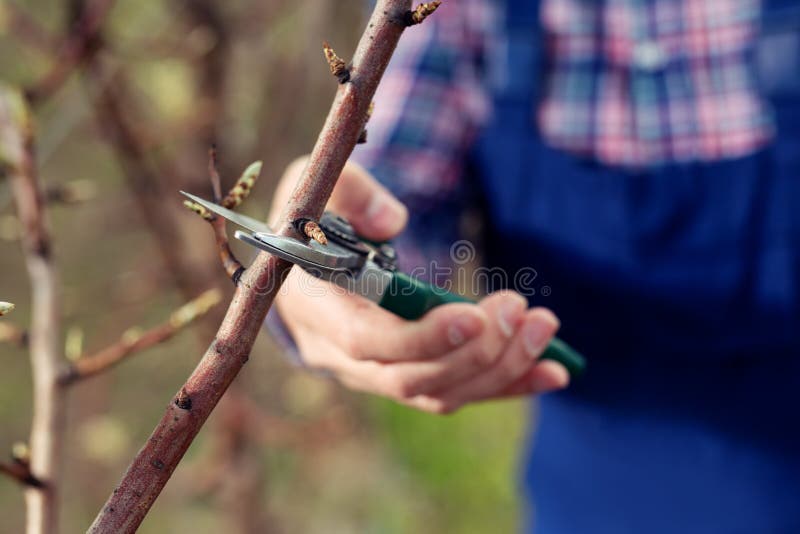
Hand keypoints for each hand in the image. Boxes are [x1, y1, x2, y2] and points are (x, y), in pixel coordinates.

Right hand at [271, 157, 569, 413]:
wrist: (308, 259)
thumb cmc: (314, 218)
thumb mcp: (318, 185)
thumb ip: (350, 192)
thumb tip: (390, 221)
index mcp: (314, 307)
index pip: (365, 341)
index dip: (420, 338)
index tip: (475, 315)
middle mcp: (340, 353)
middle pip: (410, 378)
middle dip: (473, 352)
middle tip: (520, 309)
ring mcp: (374, 372)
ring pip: (439, 392)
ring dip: (498, 368)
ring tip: (544, 327)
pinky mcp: (407, 373)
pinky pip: (456, 392)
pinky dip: (505, 384)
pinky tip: (553, 371)